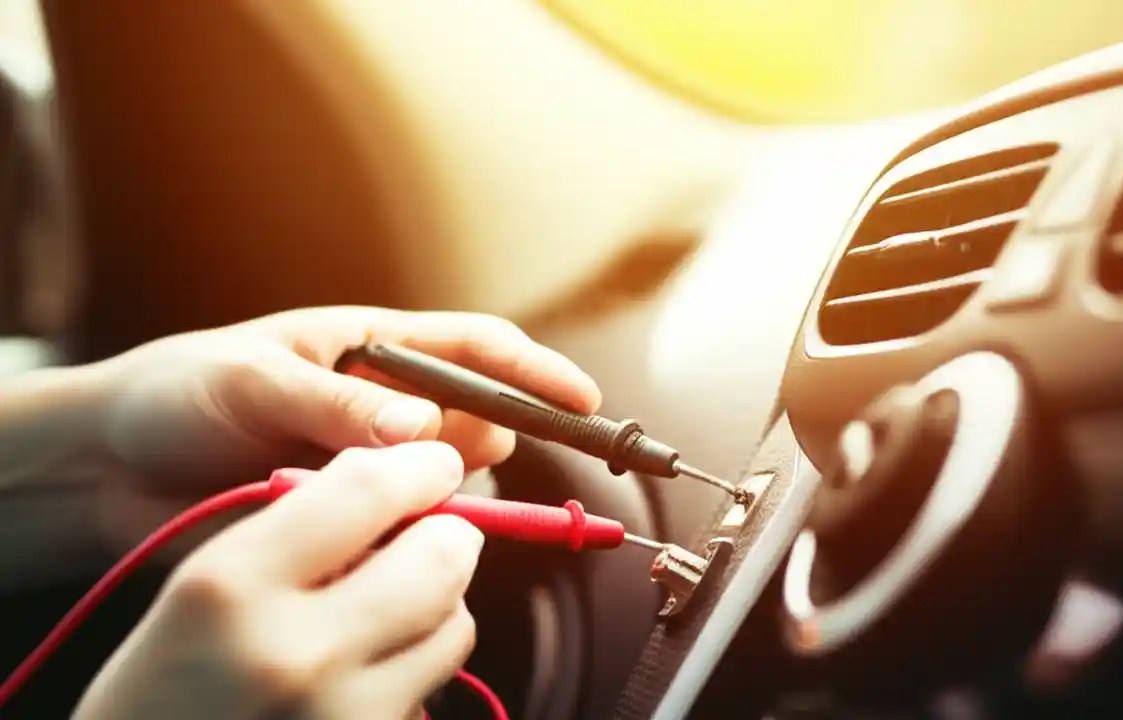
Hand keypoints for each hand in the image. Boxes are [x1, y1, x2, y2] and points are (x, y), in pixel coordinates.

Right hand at [75, 442, 482, 719]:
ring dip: (438, 605)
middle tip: (430, 535)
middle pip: (441, 557)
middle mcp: (296, 653)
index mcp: (231, 586)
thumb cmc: (149, 691)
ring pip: (455, 626)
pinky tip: (373, 668)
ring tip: (392, 606)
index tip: (433, 464)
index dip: (419, 467)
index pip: (369, 490)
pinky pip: (432, 690)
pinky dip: (418, 668)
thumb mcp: (195, 591)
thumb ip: (292, 532)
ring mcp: (342, 717)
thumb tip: (401, 489)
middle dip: (446, 535)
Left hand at [90, 306, 599, 544]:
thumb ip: (336, 403)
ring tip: (395, 497)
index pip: (475, 348)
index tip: (582, 403)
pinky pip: (404, 527)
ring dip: (440, 493)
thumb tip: (423, 426)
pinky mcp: (348, 514)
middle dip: (491, 441)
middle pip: (478, 418)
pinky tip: (372, 532)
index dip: (534, 372)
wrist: (105, 466)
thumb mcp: (251, 380)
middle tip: (467, 468)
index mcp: (370, 347)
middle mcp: (384, 405)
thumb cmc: (175, 394)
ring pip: (448, 481)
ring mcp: (368, 462)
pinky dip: (405, 533)